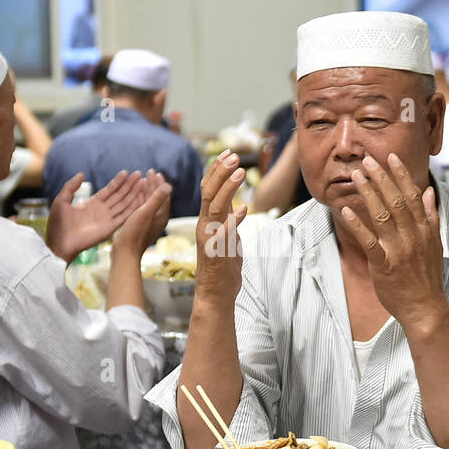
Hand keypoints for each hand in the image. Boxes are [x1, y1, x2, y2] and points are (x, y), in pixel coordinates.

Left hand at [46, 170, 143, 262]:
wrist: (59, 243)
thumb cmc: (57, 224)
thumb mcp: (62, 200)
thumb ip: (71, 186)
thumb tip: (82, 174)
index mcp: (92, 204)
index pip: (109, 190)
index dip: (118, 182)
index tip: (127, 172)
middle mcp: (102, 211)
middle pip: (119, 195)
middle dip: (129, 185)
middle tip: (139, 174)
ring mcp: (107, 219)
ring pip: (124, 204)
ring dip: (134, 194)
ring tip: (143, 183)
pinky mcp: (110, 228)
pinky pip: (124, 216)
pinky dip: (133, 208)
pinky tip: (140, 199)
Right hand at [114, 170, 171, 254]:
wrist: (125, 253)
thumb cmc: (134, 233)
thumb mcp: (145, 213)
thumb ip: (156, 198)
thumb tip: (168, 185)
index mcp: (161, 216)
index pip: (163, 195)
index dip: (159, 183)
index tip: (154, 172)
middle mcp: (157, 220)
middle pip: (157, 198)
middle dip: (154, 185)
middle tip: (150, 172)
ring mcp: (149, 223)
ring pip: (150, 203)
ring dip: (147, 191)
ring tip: (142, 181)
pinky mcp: (140, 226)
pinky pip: (142, 209)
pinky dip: (140, 200)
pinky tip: (134, 196)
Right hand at [195, 151, 247, 305]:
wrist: (215, 294)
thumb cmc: (222, 265)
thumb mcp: (227, 236)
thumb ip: (228, 219)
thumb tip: (236, 202)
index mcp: (206, 220)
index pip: (208, 189)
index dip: (216, 170)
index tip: (227, 154)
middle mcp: (204, 226)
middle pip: (208, 193)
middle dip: (220, 173)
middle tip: (233, 157)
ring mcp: (209, 239)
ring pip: (215, 208)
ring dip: (227, 189)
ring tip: (239, 173)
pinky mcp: (215, 253)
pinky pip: (223, 234)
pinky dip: (233, 220)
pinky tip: (244, 209)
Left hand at [338, 153, 445, 329]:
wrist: (425, 308)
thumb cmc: (427, 276)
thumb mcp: (435, 244)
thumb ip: (430, 217)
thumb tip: (428, 192)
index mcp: (424, 229)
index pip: (413, 195)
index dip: (401, 174)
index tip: (390, 157)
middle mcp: (413, 235)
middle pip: (396, 200)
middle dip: (381, 177)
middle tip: (367, 160)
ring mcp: (399, 249)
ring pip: (383, 215)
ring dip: (368, 193)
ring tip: (356, 176)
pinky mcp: (384, 264)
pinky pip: (369, 240)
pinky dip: (358, 224)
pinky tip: (347, 210)